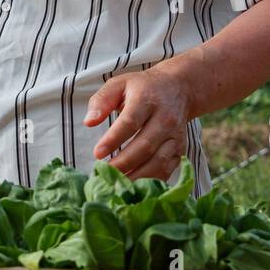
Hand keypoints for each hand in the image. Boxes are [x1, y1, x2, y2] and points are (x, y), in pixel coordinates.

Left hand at [83, 59, 195, 180]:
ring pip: (158, 161)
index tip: (97, 153)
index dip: (113, 140)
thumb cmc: (141, 88)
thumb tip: (89, 122)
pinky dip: (151, 181)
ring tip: (117, 184)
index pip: (130, 122)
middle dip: (123, 163)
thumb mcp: (118, 84)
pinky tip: (134, 185)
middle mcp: (165, 118)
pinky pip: (168, 170)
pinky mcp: (180, 149)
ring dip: (137, 176)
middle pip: (144, 146)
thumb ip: (101, 101)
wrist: (178, 88)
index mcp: (147, 100)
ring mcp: (175, 136)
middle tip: (104, 174)